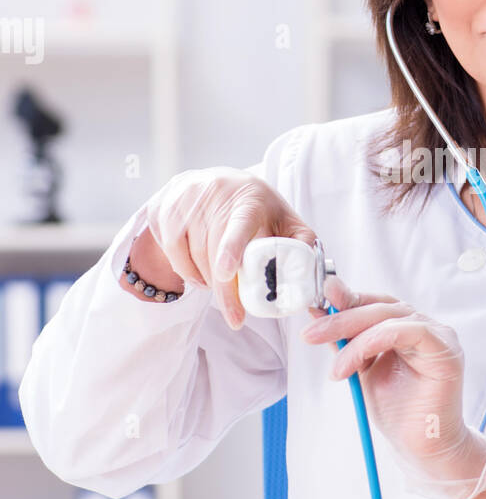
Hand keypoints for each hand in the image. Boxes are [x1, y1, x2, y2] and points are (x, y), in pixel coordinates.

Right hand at [143, 167, 317, 330]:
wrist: (216, 182)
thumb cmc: (257, 208)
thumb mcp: (285, 219)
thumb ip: (301, 243)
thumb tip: (308, 272)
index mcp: (250, 196)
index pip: (239, 223)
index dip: (231, 248)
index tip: (226, 273)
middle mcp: (215, 191)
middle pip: (213, 249)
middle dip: (224, 290)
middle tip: (235, 315)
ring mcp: (186, 198)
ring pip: (192, 254)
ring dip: (207, 281)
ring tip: (221, 286)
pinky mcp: (164, 208)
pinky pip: (172, 252)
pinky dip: (186, 271)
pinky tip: (200, 275)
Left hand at [301, 275, 485, 498]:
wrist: (419, 448)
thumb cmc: (397, 411)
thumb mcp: (360, 369)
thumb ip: (344, 340)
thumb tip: (317, 310)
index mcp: (405, 326)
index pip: (373, 302)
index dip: (345, 300)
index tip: (315, 303)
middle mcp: (423, 325)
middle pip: (379, 307)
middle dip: (341, 318)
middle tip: (311, 333)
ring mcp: (438, 334)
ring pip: (390, 316)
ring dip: (353, 337)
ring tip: (335, 367)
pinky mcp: (446, 350)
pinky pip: (408, 331)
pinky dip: (374, 342)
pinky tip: (352, 364)